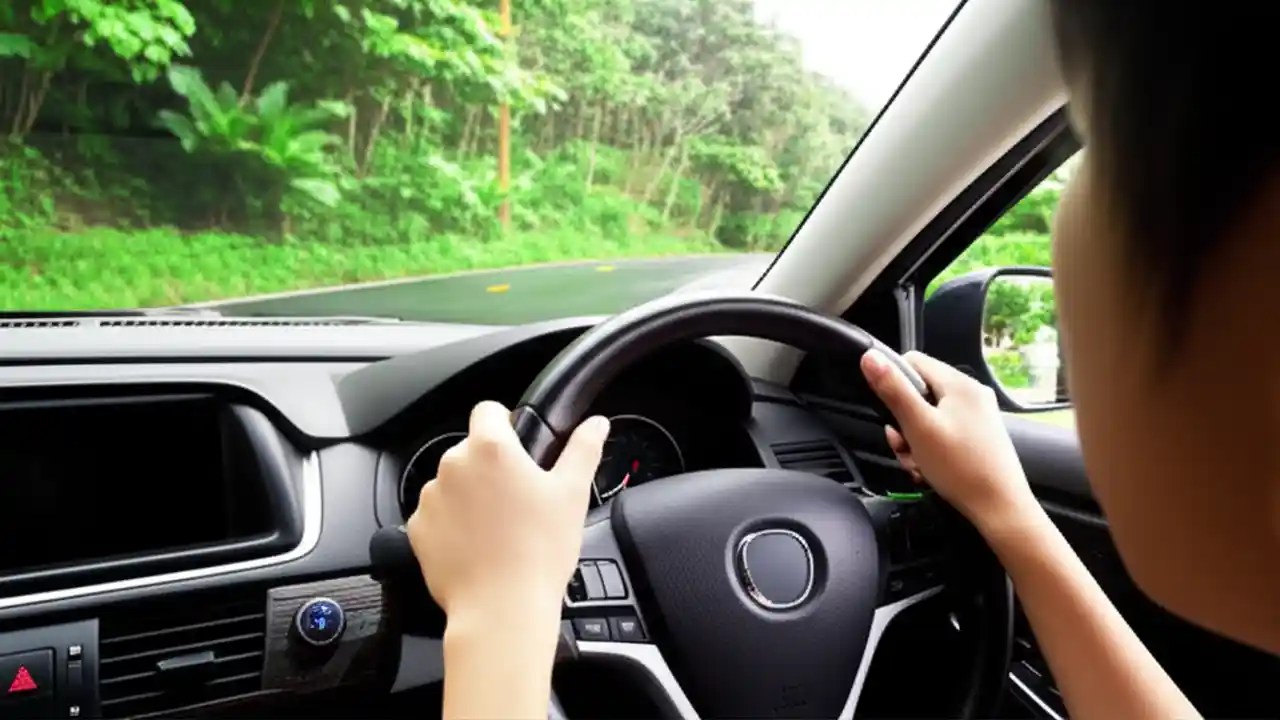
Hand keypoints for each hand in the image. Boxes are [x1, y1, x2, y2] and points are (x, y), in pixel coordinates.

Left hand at [405, 401, 609, 621]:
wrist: (502, 608)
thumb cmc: (539, 552)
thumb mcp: (572, 494)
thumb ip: (583, 449)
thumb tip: (596, 424)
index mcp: (491, 448)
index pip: (488, 411)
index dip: (505, 423)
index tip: (518, 446)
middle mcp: (453, 465)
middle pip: (471, 449)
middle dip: (490, 467)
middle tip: (518, 499)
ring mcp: (431, 498)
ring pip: (452, 482)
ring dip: (469, 495)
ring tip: (497, 527)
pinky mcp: (417, 529)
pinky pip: (435, 514)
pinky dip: (451, 524)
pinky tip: (477, 544)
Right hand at [860, 350, 1037, 533]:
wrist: (1000, 508)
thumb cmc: (960, 467)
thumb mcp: (918, 426)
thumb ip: (893, 390)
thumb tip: (870, 357)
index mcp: (959, 384)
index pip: (913, 362)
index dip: (894, 383)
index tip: (891, 413)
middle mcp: (972, 395)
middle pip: (919, 394)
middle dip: (903, 422)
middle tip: (904, 447)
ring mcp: (978, 417)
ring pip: (929, 418)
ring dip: (914, 441)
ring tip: (918, 464)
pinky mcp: (980, 438)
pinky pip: (943, 434)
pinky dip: (930, 450)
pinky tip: (930, 470)